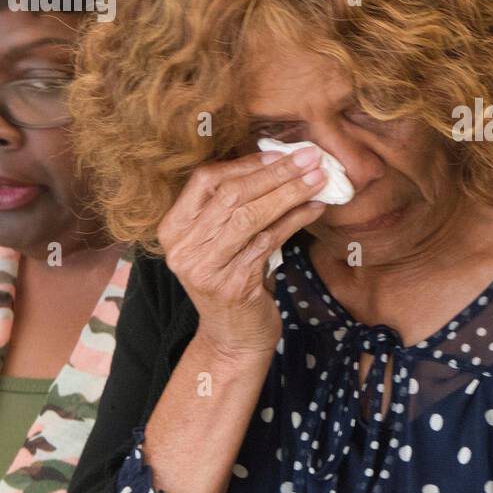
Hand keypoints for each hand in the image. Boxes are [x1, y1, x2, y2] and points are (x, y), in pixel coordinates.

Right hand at [158, 147, 326, 356]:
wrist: (233, 338)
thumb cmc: (233, 280)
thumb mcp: (222, 242)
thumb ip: (233, 207)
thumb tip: (277, 161)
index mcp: (173, 229)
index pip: (205, 181)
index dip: (245, 164)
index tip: (281, 153)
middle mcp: (182, 248)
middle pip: (231, 195)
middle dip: (275, 173)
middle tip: (311, 158)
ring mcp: (204, 268)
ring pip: (250, 216)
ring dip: (289, 193)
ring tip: (319, 179)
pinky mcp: (232, 285)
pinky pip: (268, 241)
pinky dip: (295, 220)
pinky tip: (314, 209)